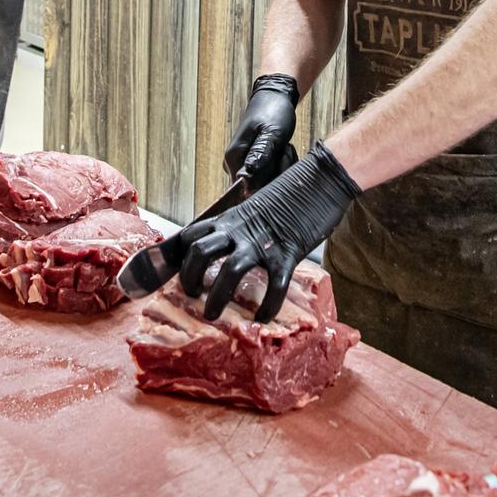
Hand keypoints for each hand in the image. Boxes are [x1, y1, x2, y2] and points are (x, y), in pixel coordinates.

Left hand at [165, 144, 359, 322]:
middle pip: (200, 252)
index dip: (177, 257)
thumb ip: (238, 227)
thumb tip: (225, 246)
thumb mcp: (253, 209)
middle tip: (192, 295)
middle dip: (190, 278)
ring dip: (217, 296)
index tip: (175, 275)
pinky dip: (267, 305)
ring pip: (228, 270)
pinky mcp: (288, 253)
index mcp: (229, 218)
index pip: (191, 235)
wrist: (321, 179)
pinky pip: (274, 285)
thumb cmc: (290, 195)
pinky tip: (264, 317)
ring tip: (213, 314)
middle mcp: (239, 229)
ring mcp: (263, 242)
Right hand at [224, 74, 298, 187]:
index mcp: (233, 159)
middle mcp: (234, 166)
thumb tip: (247, 182)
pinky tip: (283, 149)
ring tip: (283, 146)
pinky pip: (270, 175)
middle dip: (278, 171)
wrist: (275, 97)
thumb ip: (260, 157)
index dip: (268, 182)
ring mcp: (244, 165)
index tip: (277, 158)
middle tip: (283, 148)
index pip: (248, 190)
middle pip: (260, 187)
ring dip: (282, 166)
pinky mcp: (253, 164)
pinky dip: (281, 164)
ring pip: (268, 181)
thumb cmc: (273, 112)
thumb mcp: (272, 134)